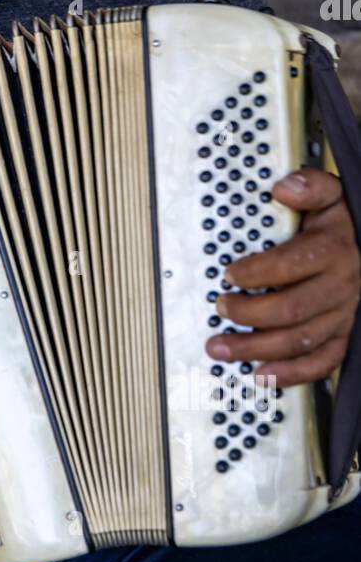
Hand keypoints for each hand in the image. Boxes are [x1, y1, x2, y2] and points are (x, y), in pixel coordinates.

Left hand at [205, 168, 360, 386]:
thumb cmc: (337, 224)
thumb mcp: (330, 195)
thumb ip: (309, 186)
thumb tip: (284, 188)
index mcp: (333, 251)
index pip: (292, 265)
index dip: (257, 272)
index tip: (228, 273)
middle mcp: (340, 286)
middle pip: (292, 310)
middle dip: (248, 314)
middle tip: (219, 308)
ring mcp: (341, 315)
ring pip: (299, 341)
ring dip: (256, 349)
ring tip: (220, 348)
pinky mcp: (341, 334)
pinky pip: (321, 362)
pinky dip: (291, 374)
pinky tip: (261, 375)